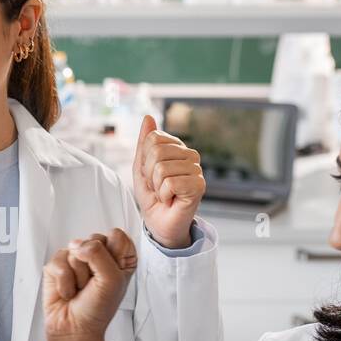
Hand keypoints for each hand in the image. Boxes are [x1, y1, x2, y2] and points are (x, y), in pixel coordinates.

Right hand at [43, 230, 137, 340]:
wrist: (75, 328)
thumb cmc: (98, 308)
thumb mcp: (112, 279)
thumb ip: (99, 253)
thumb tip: (77, 245)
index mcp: (120, 257)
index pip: (117, 236)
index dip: (112, 254)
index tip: (111, 274)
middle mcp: (99, 254)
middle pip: (94, 240)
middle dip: (93, 266)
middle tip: (94, 284)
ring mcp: (77, 258)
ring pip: (75, 250)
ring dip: (78, 276)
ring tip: (80, 289)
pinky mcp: (58, 264)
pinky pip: (59, 261)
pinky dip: (64, 281)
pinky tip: (68, 291)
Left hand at [133, 114, 204, 248]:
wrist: (159, 223)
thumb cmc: (152, 197)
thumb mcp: (141, 168)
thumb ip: (144, 143)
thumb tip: (148, 117)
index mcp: (177, 148)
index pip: (153, 139)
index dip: (144, 160)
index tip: (150, 175)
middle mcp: (190, 155)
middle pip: (156, 151)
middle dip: (149, 174)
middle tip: (158, 187)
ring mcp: (196, 170)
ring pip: (162, 168)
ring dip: (157, 187)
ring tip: (165, 194)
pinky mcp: (199, 186)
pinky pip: (171, 183)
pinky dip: (165, 195)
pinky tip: (172, 200)